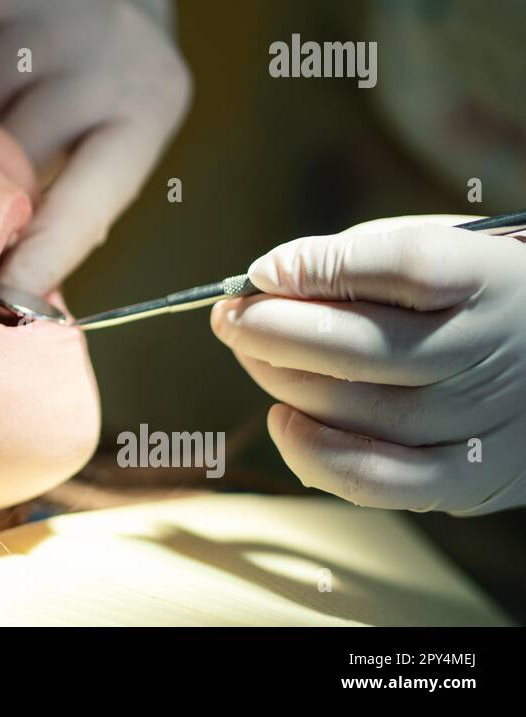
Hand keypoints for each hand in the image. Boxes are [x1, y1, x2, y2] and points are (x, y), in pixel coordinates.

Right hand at [0, 0, 190, 294]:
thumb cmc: (99, 84)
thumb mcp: (112, 138)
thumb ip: (71, 204)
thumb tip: (12, 293)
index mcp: (147, 110)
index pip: (88, 200)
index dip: (44, 255)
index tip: (5, 302)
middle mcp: (109, 53)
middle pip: (14, 146)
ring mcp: (52, 6)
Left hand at [211, 215, 525, 515]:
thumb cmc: (465, 297)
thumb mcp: (433, 250)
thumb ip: (358, 260)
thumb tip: (268, 282)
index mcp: (492, 277)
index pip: (409, 266)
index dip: (323, 268)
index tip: (263, 271)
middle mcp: (497, 351)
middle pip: (367, 348)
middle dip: (274, 331)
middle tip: (230, 317)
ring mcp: (488, 420)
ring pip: (362, 411)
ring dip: (282, 382)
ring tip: (249, 354)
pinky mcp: (471, 478)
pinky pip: (378, 479)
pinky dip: (314, 452)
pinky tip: (282, 419)